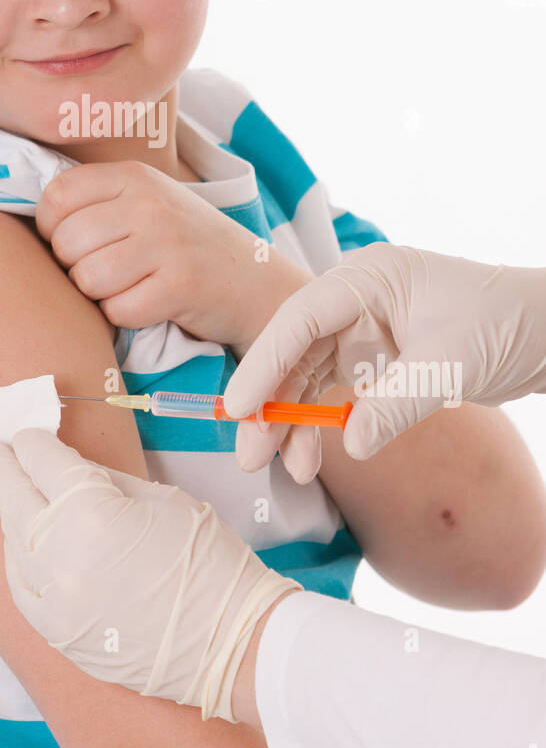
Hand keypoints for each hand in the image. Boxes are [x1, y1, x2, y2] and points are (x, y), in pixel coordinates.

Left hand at [0, 428, 301, 722]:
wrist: (233, 642)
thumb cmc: (209, 561)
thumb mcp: (161, 499)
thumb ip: (104, 481)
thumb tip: (67, 469)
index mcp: (91, 511)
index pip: (42, 461)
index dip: (33, 441)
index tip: (30, 434)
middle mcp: (60, 555)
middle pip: (12, 496)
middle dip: (0, 465)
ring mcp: (54, 601)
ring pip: (12, 544)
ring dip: (10, 514)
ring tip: (13, 495)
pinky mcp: (58, 635)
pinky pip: (21, 589)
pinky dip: (18, 561)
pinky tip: (23, 546)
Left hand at [35, 160, 262, 345]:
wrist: (256, 281)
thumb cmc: (186, 244)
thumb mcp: (147, 202)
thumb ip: (96, 201)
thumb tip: (29, 220)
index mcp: (134, 176)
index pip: (56, 197)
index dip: (51, 229)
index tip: (73, 243)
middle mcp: (149, 203)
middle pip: (66, 244)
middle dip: (76, 268)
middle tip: (110, 271)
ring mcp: (166, 243)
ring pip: (87, 280)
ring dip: (101, 295)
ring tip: (131, 286)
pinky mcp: (179, 285)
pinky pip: (118, 311)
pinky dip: (126, 316)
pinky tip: (151, 303)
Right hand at [223, 242, 545, 460]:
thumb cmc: (506, 325)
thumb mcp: (451, 364)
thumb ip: (397, 404)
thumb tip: (350, 445)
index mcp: (368, 278)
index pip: (301, 319)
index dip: (265, 363)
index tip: (240, 407)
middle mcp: (356, 298)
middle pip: (294, 350)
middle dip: (269, 402)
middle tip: (249, 452)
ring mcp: (362, 328)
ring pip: (307, 375)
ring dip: (290, 421)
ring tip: (283, 468)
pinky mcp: (373, 358)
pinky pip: (332, 391)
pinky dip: (319, 425)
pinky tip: (311, 460)